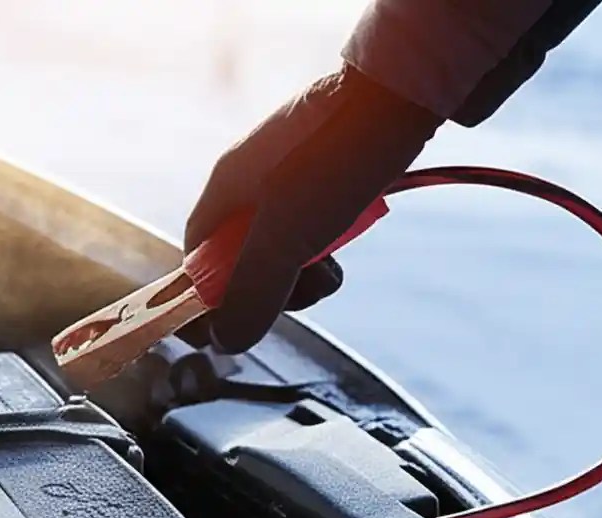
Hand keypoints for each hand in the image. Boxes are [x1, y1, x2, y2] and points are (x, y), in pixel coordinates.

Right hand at [179, 64, 442, 352]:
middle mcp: (250, 178)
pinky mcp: (327, 167)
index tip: (238, 321)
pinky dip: (330, 240)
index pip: (197, 256)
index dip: (211, 295)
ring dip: (306, 267)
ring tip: (333, 269)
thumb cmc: (336, 159)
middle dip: (272, 285)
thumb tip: (227, 342)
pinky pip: (316, 220)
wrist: (404, 90)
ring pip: (284, 241)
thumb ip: (253, 293)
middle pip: (242, 255)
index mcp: (225, 188)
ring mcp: (289, 171)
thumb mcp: (286, 239)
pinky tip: (349, 238)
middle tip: (304, 293)